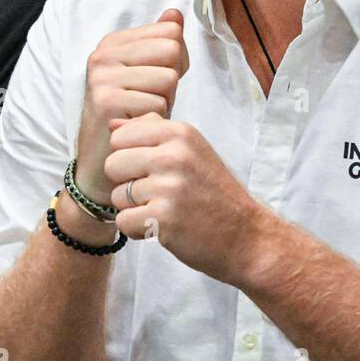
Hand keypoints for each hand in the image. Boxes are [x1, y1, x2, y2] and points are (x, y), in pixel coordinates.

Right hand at [74, 9, 188, 203]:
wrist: (102, 162)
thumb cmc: (129, 116)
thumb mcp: (145, 75)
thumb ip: (160, 43)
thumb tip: (175, 14)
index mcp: (113, 43)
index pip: (170, 32)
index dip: (176, 59)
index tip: (155, 79)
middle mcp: (103, 55)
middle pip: (171, 50)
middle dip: (172, 80)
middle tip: (150, 100)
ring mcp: (102, 78)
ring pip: (168, 78)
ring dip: (165, 102)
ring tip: (143, 113)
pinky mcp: (106, 102)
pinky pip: (158, 103)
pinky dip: (156, 119)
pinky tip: (137, 125)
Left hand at [104, 113, 267, 284]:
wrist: (247, 237)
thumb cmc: (214, 193)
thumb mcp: (191, 150)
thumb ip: (151, 133)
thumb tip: (112, 123)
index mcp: (180, 132)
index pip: (119, 136)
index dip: (129, 157)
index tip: (153, 170)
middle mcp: (174, 155)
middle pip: (112, 165)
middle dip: (127, 184)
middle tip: (158, 194)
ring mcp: (169, 187)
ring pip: (116, 196)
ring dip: (135, 209)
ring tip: (165, 211)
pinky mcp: (164, 218)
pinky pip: (123, 221)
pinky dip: (138, 230)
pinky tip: (163, 227)